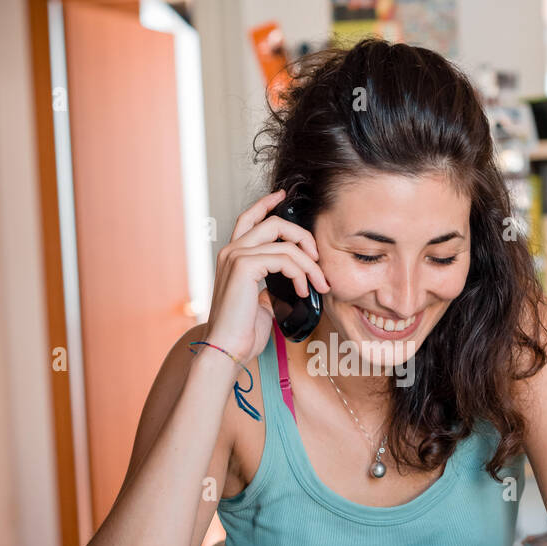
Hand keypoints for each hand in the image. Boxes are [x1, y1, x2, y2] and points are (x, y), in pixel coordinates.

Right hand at [206, 189, 329, 363]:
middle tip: (318, 260)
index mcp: (233, 256)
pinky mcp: (244, 265)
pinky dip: (301, 273)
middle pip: (274, 223)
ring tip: (319, 284)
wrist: (228, 349)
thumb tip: (293, 281)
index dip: (266, 203)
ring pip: (285, 243)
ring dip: (310, 264)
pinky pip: (285, 258)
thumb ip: (271, 284)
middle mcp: (231, 251)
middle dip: (303, 237)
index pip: (249, 218)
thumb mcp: (261, 302)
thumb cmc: (243, 331)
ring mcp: (236, 256)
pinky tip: (304, 290)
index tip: (283, 196)